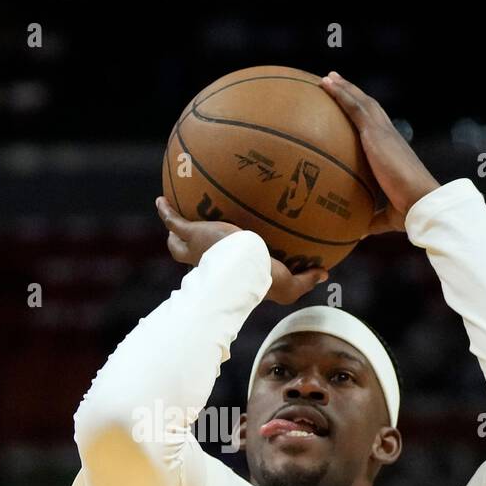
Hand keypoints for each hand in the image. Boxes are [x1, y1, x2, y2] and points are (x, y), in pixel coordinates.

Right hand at [156, 196, 327, 305]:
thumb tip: (324, 273)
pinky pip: (174, 219)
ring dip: (174, 232)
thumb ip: (306, 278)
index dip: (224, 268)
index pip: (222, 270)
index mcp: (230, 270)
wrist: (243, 268)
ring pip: (178, 241)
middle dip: (188, 251)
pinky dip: (166, 211)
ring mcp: (197, 247)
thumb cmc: (262, 280)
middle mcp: (210, 261)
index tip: (226, 260)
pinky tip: (161, 200)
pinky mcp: (192, 233)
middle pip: (193, 260)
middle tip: (190, 240)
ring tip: (171, 214)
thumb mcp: (289, 285)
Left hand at [318, 71, 439, 235]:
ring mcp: (383, 132)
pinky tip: (327, 84)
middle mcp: (389, 137)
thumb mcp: (388, 216)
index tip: (353, 109)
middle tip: (336, 83)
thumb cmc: (409, 211)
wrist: (420, 201)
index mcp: (392, 152)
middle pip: (369, 108)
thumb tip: (358, 232)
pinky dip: (341, 93)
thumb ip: (373, 220)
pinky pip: (355, 107)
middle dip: (353, 94)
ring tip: (328, 78)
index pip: (378, 130)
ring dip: (344, 88)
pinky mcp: (376, 133)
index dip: (365, 117)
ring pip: (361, 102)